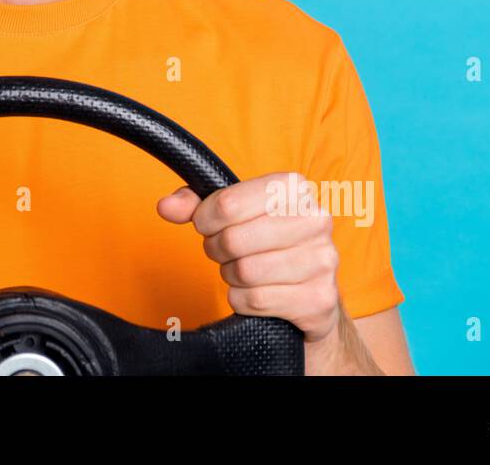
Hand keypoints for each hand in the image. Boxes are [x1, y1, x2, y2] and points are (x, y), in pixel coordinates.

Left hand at [156, 170, 340, 343]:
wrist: (311, 290)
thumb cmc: (267, 242)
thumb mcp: (235, 213)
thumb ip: (196, 203)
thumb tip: (166, 207)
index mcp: (294, 188)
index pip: (227, 204)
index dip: (204, 219)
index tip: (207, 225)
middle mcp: (316, 219)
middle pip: (233, 240)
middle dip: (218, 250)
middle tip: (226, 252)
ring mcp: (323, 260)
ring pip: (245, 272)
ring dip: (232, 276)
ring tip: (243, 270)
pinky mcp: (319, 298)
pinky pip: (257, 300)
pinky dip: (244, 300)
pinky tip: (256, 293)